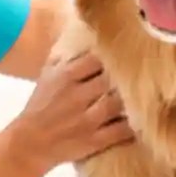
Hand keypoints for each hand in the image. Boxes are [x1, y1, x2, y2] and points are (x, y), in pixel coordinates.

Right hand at [7, 52, 133, 172]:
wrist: (30, 143)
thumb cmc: (40, 106)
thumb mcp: (47, 76)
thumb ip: (65, 57)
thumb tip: (84, 34)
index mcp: (65, 76)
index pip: (98, 58)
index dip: (114, 56)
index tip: (125, 54)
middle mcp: (76, 96)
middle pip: (111, 79)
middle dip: (126, 76)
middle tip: (142, 72)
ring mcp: (86, 120)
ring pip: (118, 104)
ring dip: (133, 99)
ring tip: (145, 93)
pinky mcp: (94, 141)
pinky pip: (121, 130)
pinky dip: (134, 125)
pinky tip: (143, 118)